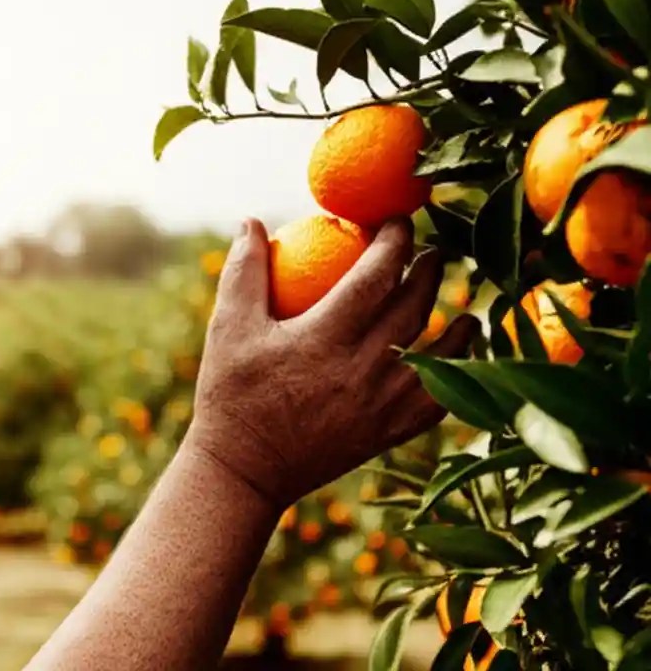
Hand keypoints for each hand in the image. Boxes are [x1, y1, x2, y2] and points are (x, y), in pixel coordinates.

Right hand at [186, 217, 477, 507]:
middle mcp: (363, 369)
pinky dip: (459, 374)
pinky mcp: (390, 432)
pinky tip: (462, 356)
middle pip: (415, 306)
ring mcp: (382, 405)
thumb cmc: (231, 395)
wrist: (245, 471)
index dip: (395, 241)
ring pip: (442, 354)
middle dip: (430, 269)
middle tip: (434, 249)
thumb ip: (244, 271)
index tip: (400, 221)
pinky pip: (441, 399)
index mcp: (325, 338)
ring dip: (460, 320)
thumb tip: (252, 220)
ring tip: (463, 298)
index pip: (376, 275)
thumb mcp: (227, 328)